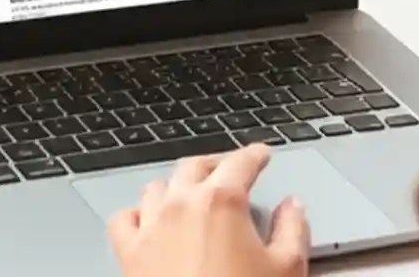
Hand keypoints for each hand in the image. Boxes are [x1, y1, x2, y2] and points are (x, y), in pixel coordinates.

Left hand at [108, 144, 309, 276]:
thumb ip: (293, 229)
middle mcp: (181, 205)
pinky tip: (148, 221)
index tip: (260, 154)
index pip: (240, 162)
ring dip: (176, 186)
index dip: (254, 155)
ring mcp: (151, 227)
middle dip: (215, 164)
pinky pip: (125, 219)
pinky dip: (137, 215)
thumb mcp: (287, 269)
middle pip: (195, 166)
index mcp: (221, 201)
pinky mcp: (129, 253)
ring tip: (190, 194)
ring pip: (158, 188)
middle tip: (229, 170)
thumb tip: (293, 207)